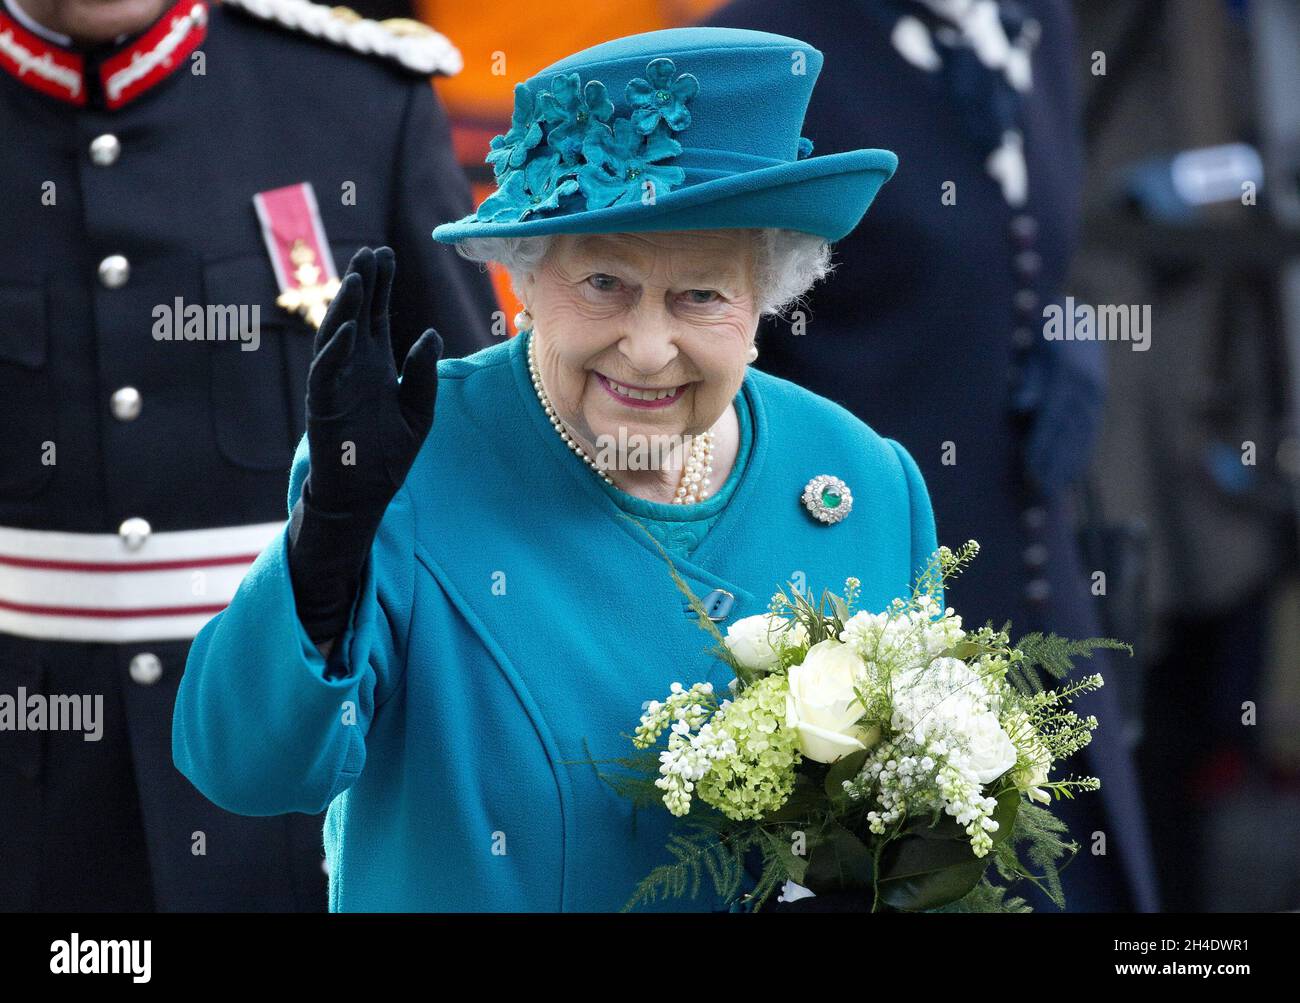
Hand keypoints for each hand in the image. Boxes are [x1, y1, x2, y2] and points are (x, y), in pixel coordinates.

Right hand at [304, 246, 440, 520]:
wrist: (363, 496)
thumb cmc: (388, 456)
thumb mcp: (419, 412)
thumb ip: (424, 375)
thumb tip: (430, 334)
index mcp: (377, 366)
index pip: (378, 317)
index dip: (382, 286)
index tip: (386, 254)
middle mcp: (354, 368)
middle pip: (356, 317)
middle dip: (363, 284)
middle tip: (370, 252)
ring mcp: (336, 384)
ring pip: (336, 335)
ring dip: (346, 308)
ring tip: (358, 278)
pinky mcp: (322, 406)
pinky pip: (325, 373)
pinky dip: (335, 351)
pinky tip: (348, 329)